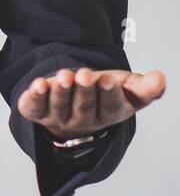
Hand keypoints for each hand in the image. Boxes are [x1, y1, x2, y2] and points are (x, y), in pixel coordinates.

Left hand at [18, 67, 166, 140]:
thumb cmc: (104, 91)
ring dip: (61, 91)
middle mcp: (84, 120)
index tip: (107, 80)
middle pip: (84, 106)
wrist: (74, 100)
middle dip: (84, 90)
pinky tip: (38, 84)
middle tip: (85, 74)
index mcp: (109, 114)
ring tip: (65, 75)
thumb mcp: (127, 87)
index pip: (110, 106)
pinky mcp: (37, 112)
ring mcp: (59, 118)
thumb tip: (159, 79)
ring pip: (60, 106)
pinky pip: (35, 107)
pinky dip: (35, 96)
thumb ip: (144, 87)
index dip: (108, 93)